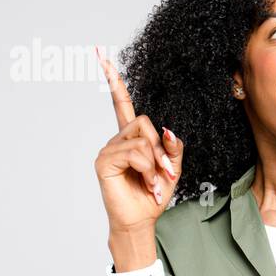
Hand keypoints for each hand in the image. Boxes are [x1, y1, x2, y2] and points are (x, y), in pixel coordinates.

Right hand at [92, 44, 184, 237]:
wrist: (142, 219)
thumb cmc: (153, 194)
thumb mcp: (172, 167)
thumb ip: (173, 146)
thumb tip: (167, 129)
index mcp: (132, 137)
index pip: (122, 103)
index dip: (114, 81)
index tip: (102, 56)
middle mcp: (117, 139)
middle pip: (145, 122)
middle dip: (161, 148)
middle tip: (165, 172)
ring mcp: (108, 149)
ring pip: (142, 139)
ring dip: (155, 164)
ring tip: (153, 183)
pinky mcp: (104, 161)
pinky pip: (134, 152)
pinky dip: (147, 169)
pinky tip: (146, 184)